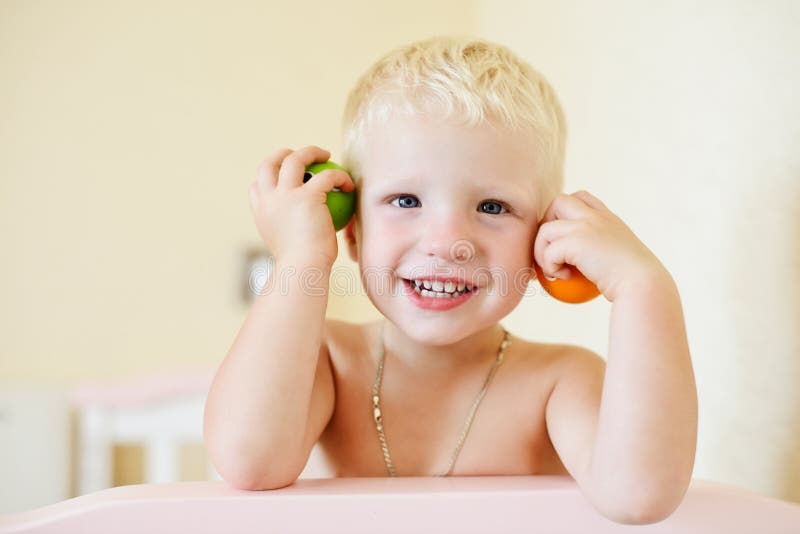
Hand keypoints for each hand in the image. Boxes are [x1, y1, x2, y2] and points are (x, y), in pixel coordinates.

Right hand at [248, 146, 354, 268]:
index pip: (257, 187)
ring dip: (311, 151)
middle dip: (282, 154)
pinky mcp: (307, 196)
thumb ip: (291, 233)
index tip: (284, 179)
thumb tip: (302, 229)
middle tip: (302, 155)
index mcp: (262, 213)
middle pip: (268, 164)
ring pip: (295, 159)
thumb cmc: (301, 267)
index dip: (268, 179)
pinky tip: (348, 184)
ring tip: (326, 155)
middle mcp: (269, 200)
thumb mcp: (289, 248)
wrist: (303, 270)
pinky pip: (327, 176)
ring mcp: (285, 195)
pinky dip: (339, 177)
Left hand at [533, 190, 666, 301]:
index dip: (566, 213)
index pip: (581, 198)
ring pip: (545, 228)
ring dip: (542, 251)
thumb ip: (602, 250)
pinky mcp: (576, 242)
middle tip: (553, 250)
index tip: (567, 237)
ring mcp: (586, 226)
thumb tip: (581, 263)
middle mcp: (596, 216)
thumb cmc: (635, 282)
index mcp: (608, 218)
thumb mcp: (620, 257)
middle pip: (558, 201)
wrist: (643, 286)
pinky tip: (564, 277)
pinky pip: (549, 252)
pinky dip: (550, 267)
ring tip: (555, 269)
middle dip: (547, 223)